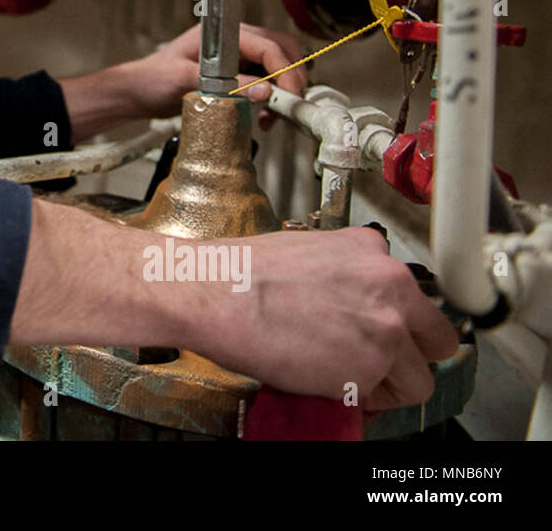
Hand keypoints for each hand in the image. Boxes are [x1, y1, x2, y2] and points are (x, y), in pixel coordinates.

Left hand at [126, 22, 306, 125]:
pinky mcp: (238, 73)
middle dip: (290, 80)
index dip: (286, 71)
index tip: (290, 97)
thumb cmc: (154, 79)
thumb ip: (226, 85)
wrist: (139, 92)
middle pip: (282, 52)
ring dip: (282, 92)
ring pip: (279, 67)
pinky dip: (271, 99)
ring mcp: (238, 57)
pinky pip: (266, 82)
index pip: (269, 46)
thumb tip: (265, 93)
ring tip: (270, 118)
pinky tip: (262, 117)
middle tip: (287, 109)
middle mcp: (236, 41)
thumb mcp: (185, 80)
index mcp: (224, 34)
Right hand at [190, 227, 459, 412]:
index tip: (382, 338)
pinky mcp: (369, 366)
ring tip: (342, 377)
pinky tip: (325, 383)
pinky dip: (359, 399)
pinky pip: (381, 398)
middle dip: (410, 357)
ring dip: (385, 383)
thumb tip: (352, 306)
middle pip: (436, 339)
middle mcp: (390, 285)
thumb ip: (348, 275)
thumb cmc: (241, 273)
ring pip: (417, 378)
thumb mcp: (309, 253)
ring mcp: (385, 327)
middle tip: (378, 364)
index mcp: (374, 251)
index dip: (398, 326)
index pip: (414, 299)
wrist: (215, 292)